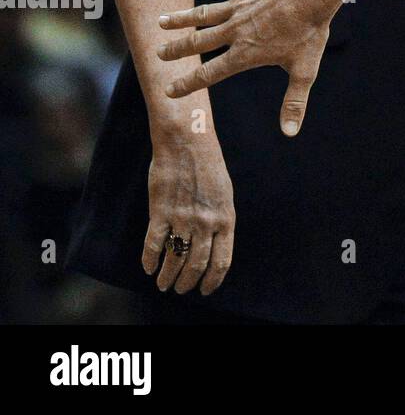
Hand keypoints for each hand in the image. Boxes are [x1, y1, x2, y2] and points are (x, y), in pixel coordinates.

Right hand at [142, 129, 234, 294]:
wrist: (187, 143)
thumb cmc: (208, 166)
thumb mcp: (224, 194)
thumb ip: (220, 220)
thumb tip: (215, 243)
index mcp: (226, 219)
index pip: (222, 261)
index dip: (212, 280)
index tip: (205, 290)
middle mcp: (206, 223)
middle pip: (197, 264)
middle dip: (188, 282)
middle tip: (181, 289)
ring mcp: (183, 219)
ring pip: (175, 260)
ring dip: (168, 277)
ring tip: (163, 285)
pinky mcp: (161, 212)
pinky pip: (154, 245)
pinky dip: (150, 261)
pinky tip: (148, 268)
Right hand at [155, 0, 337, 135]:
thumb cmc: (310, 31)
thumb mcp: (304, 70)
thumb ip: (294, 102)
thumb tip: (290, 133)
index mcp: (244, 53)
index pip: (209, 74)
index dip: (187, 84)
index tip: (169, 91)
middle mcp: (234, 31)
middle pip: (198, 43)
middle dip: (177, 50)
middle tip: (158, 54)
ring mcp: (237, 7)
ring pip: (202, 15)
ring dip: (180, 20)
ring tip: (161, 23)